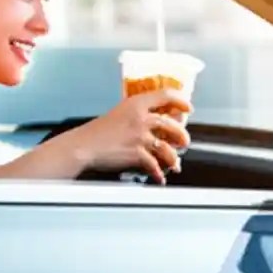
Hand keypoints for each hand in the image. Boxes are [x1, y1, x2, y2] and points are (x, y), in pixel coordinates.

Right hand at [72, 89, 192, 183]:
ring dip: (174, 157)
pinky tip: (160, 176)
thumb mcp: (119, 113)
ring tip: (175, 162)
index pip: (166, 95)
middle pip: (173, 124)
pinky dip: (159, 173)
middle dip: (182, 135)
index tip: (188, 107)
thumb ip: (137, 114)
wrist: (83, 145)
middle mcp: (141, 118)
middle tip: (184, 141)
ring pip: (168, 148)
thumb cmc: (98, 131)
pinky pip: (155, 165)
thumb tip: (155, 121)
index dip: (181, 101)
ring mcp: (140, 137)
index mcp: (136, 104)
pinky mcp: (136, 154)